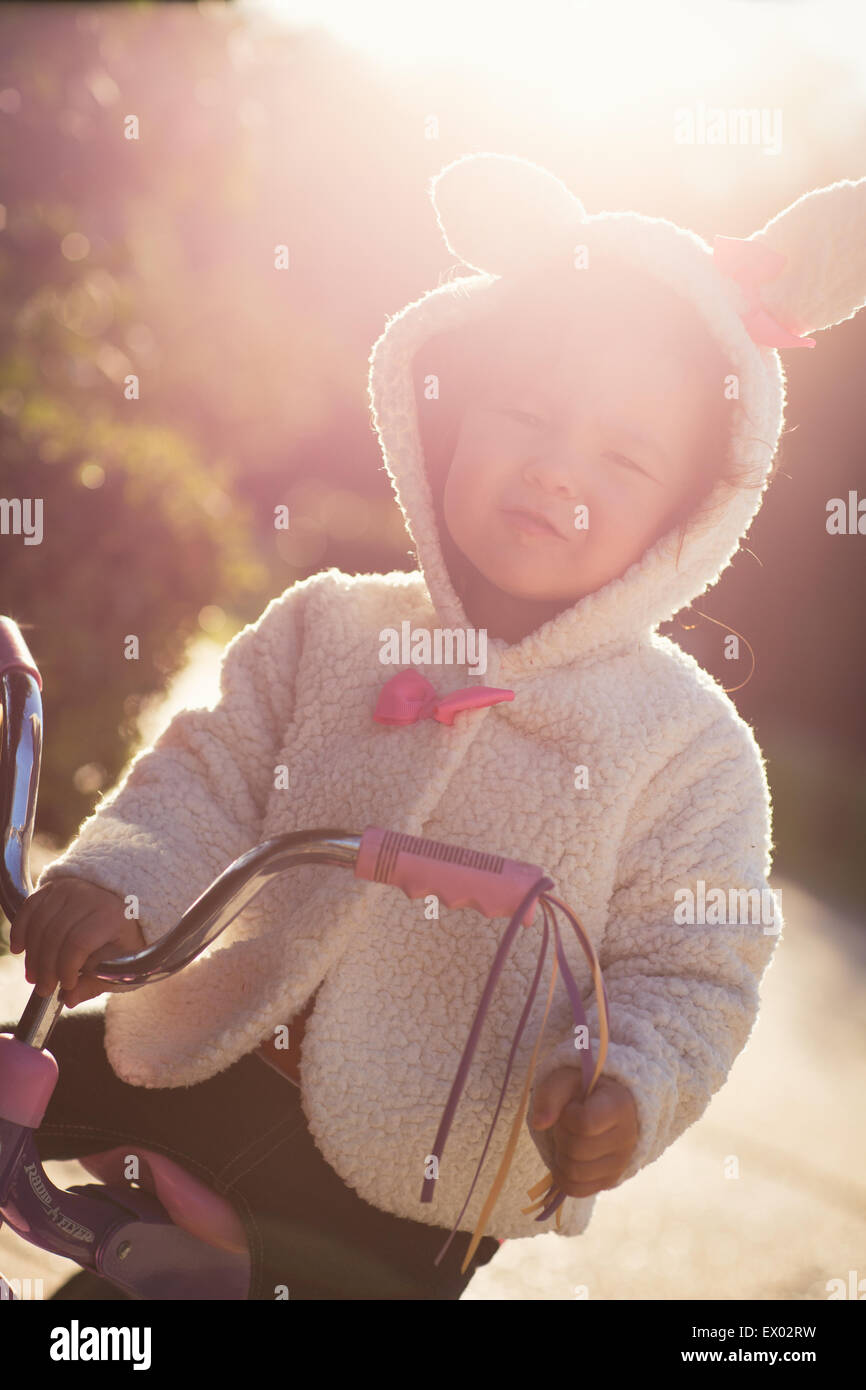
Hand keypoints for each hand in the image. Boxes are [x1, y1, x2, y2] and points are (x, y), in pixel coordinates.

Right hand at [9, 877, 146, 1008]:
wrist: (125, 906)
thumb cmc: (123, 938)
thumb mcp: (120, 962)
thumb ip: (95, 982)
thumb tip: (70, 999)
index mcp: (112, 915)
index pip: (78, 943)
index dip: (67, 968)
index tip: (67, 985)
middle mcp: (90, 896)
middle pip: (55, 935)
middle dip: (46, 967)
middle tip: (43, 988)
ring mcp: (70, 888)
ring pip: (40, 923)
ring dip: (32, 954)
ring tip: (34, 976)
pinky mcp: (55, 885)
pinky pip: (30, 907)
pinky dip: (21, 928)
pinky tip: (19, 949)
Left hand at [531, 1069, 638, 1197]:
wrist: (602, 1104)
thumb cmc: (582, 1090)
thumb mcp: (565, 1079)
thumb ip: (551, 1094)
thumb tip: (539, 1123)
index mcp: (620, 1106)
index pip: (585, 1123)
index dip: (568, 1115)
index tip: (572, 1106)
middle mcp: (627, 1138)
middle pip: (576, 1151)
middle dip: (561, 1134)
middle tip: (567, 1122)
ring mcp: (620, 1163)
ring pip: (574, 1174)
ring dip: (560, 1155)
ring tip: (569, 1138)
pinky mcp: (609, 1181)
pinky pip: (575, 1189)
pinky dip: (563, 1175)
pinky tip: (568, 1156)